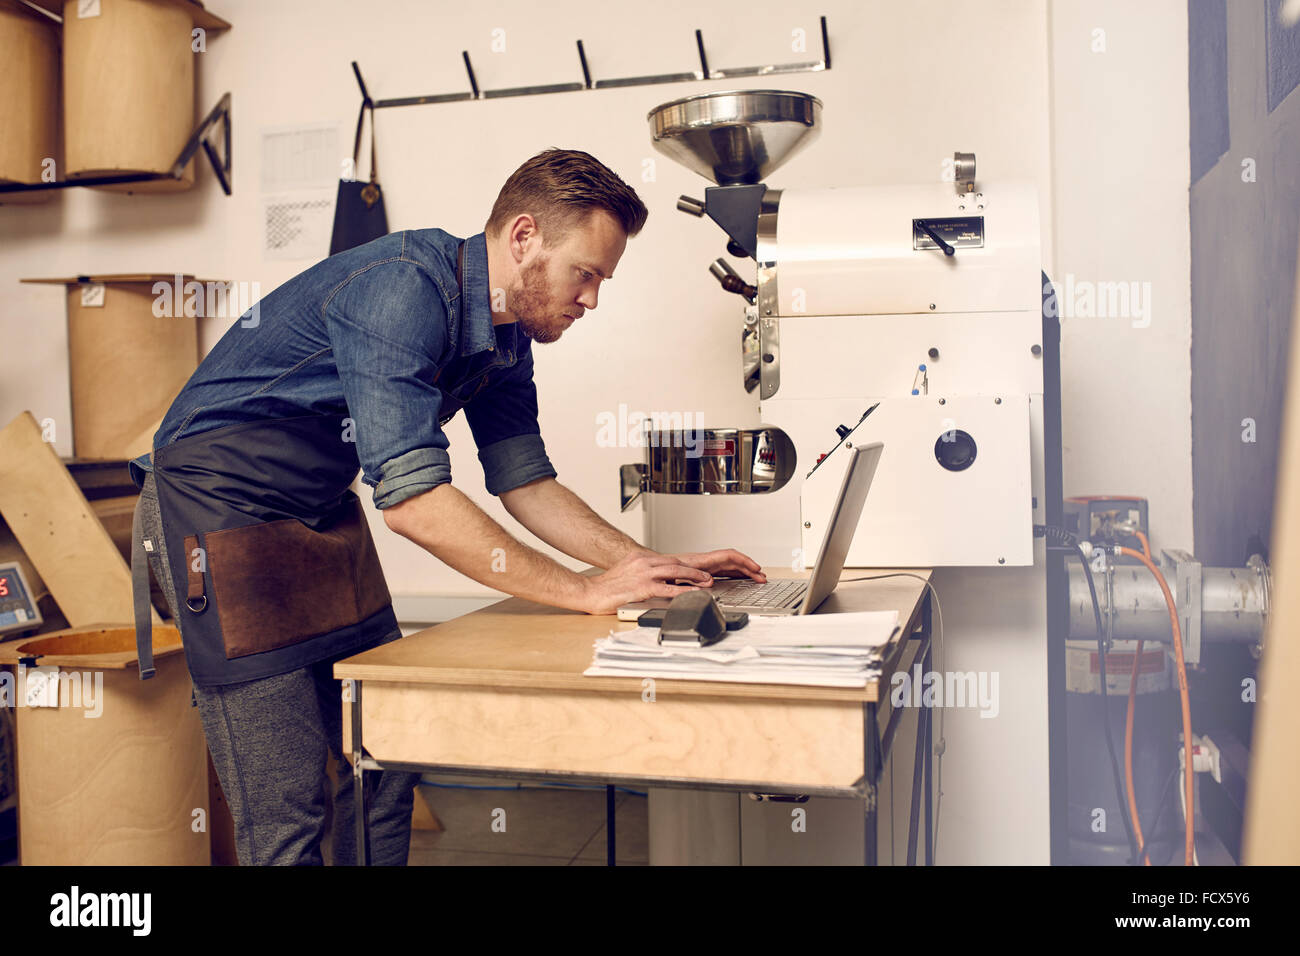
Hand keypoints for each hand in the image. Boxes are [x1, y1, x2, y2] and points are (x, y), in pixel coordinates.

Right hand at [581, 551, 713, 614]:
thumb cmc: (606, 586)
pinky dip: (684, 591)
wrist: (590, 592)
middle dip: (694, 571)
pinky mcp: (643, 587)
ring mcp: (644, 574)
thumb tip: (657, 583)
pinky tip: (693, 594)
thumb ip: (642, 574)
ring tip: (706, 583)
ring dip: (694, 577)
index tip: (696, 572)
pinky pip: (668, 589)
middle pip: (676, 564)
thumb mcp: (626, 573)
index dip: (685, 566)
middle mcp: (643, 562)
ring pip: (676, 572)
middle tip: (707, 577)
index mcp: (639, 558)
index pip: (668, 560)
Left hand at [664, 549, 765, 584]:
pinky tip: (739, 579)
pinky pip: (722, 570)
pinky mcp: (700, 572)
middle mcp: (703, 562)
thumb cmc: (661, 571)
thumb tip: (709, 582)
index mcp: (700, 561)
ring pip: (728, 566)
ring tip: (756, 578)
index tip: (756, 569)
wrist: (646, 568)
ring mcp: (703, 566)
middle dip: (749, 568)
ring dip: (743, 571)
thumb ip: (692, 579)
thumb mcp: (674, 576)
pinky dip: (734, 574)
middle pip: (732, 562)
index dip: (744, 562)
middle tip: (762, 577)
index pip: (728, 557)